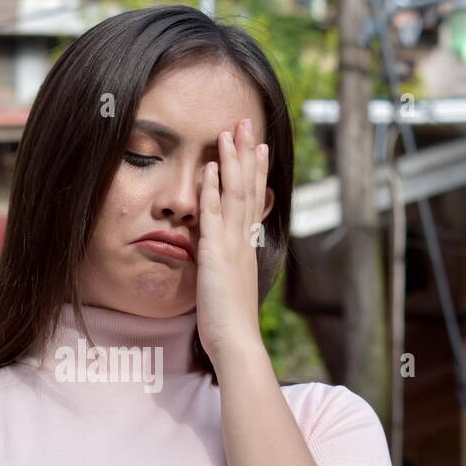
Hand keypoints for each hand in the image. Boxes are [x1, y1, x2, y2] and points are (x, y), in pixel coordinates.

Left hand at [194, 117, 268, 365]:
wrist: (238, 343)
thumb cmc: (232, 324)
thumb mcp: (232, 287)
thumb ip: (232, 268)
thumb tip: (231, 259)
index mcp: (248, 247)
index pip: (253, 201)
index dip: (255, 171)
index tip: (256, 146)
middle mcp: (244, 241)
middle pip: (248, 188)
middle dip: (246, 153)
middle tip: (245, 122)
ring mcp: (232, 245)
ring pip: (235, 194)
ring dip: (231, 161)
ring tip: (229, 131)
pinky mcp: (215, 255)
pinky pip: (213, 215)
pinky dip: (212, 189)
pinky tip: (209, 166)